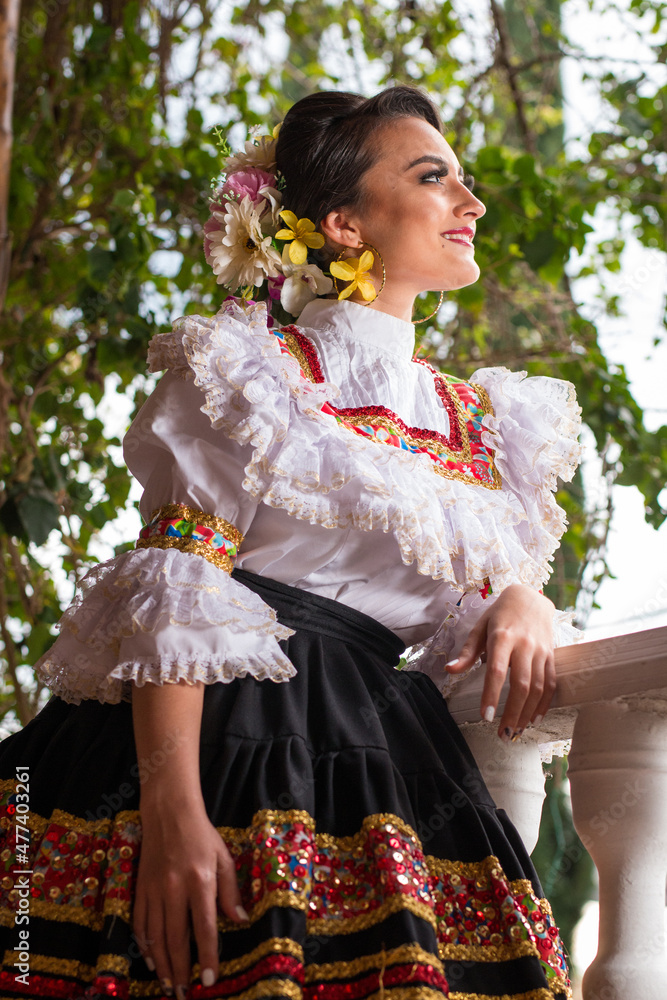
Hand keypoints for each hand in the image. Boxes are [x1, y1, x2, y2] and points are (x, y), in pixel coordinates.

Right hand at [133, 800, 248, 997]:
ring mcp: (154, 889)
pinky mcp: (140, 887)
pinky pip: (139, 922)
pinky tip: (150, 958)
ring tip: (167, 984)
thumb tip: (240, 920)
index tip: (209, 980)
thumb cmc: (201, 835)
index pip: (204, 928)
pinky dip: (143, 944)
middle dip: (180, 970)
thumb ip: (230, 891)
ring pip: (155, 935)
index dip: (207, 957)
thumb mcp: (224, 857)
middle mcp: (174, 889)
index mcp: (200, 881)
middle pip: (176, 939)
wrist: (169, 812)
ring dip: (161, 964)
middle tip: (183, 993)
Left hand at [445, 584, 555, 740]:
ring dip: (528, 713)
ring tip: (515, 731)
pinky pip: (551, 683)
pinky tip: (534, 719)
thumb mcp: (480, 626)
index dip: (492, 695)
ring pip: (538, 687)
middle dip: (512, 712)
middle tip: (502, 734)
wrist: (530, 597)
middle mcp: (524, 645)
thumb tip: (449, 671)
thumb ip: (467, 651)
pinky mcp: (551, 655)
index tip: (486, 716)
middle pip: (521, 684)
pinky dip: (544, 703)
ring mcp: (540, 651)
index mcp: (503, 637)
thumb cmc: (500, 614)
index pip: (497, 671)